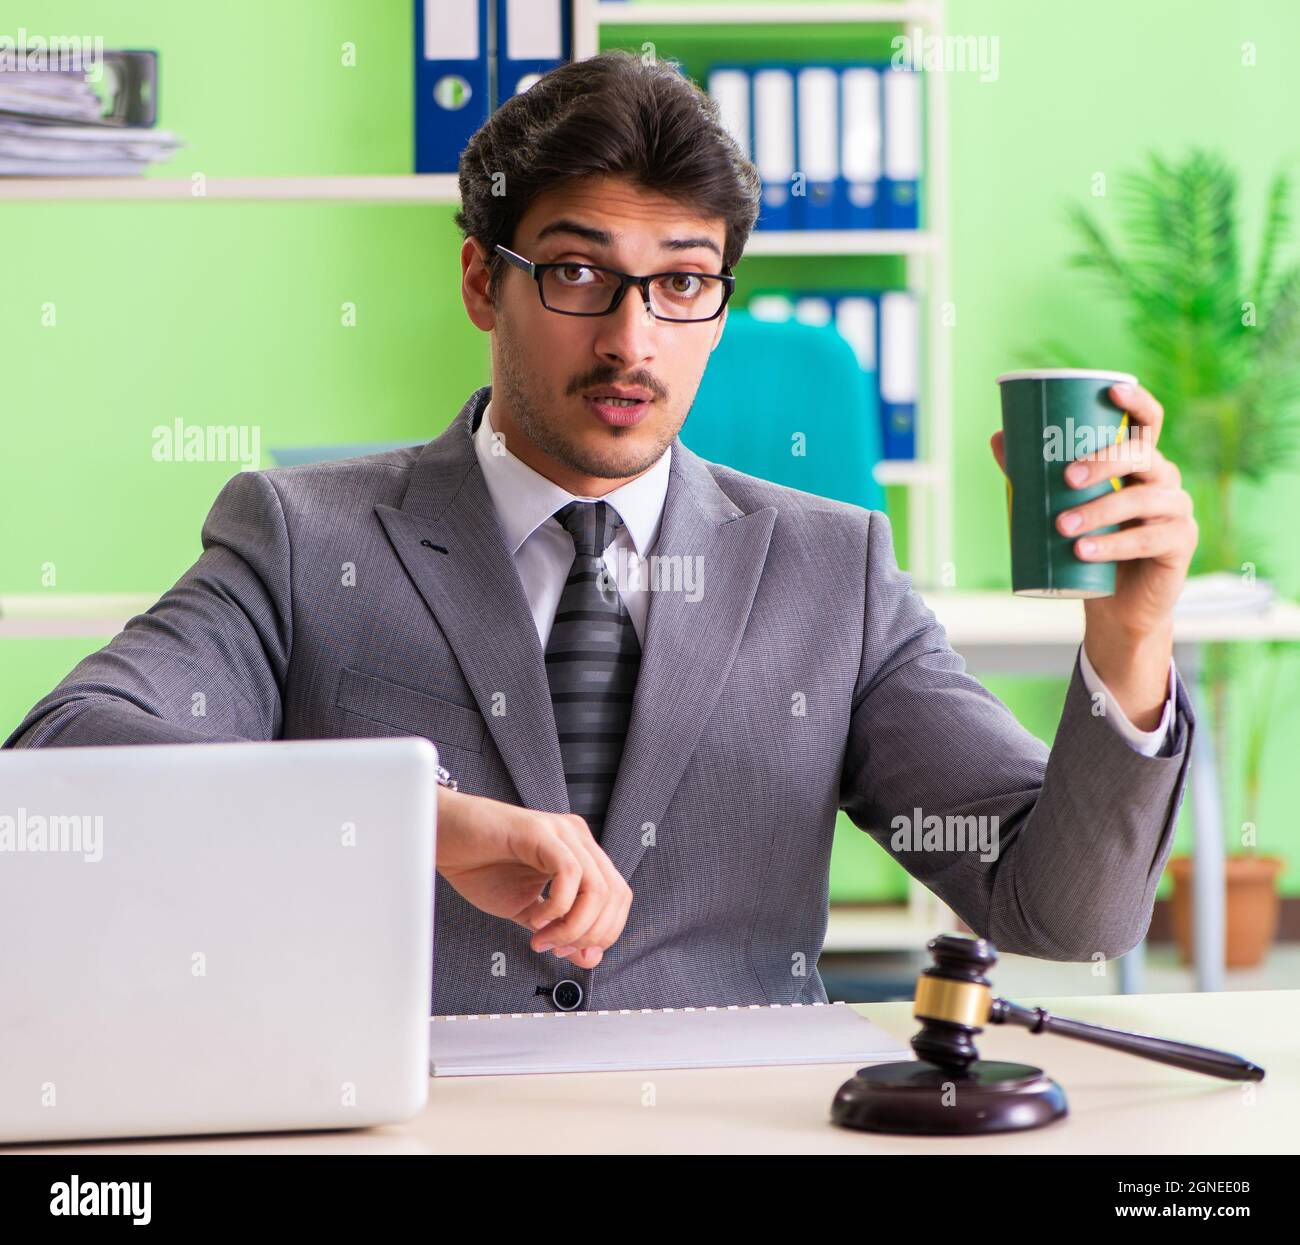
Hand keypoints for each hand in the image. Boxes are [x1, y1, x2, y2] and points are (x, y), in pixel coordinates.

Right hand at [434, 787, 632, 969]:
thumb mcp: (529, 911)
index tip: (570, 952)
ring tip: (543, 936)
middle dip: (590, 934)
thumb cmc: (480, 866)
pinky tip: (536, 918)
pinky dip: (558, 907)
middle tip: (556, 948)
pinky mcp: (541, 832)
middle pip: (615, 895)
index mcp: (581, 855)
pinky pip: (569, 873)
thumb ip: (560, 931)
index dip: (603, 933)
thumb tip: (588, 957)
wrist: (444, 839)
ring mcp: (562, 832)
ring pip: (598, 888)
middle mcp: (578, 839)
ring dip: (574, 926)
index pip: (618, 897)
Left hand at [990, 381, 1196, 726]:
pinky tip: (1086, 551)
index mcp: (1139, 463)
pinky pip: (1150, 539)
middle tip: (1064, 478)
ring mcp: (1176, 512)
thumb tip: (998, 437)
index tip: (1110, 391)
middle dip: (1103, 462)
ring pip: (1144, 499)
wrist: (1115, 603)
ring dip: (1100, 509)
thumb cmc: (1088, 544)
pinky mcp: (1180, 545)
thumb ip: (1033, 474)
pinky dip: (1114, 544)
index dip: (1136, 402)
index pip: (1147, 423)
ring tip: (1062, 526)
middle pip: (1142, 456)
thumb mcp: (1060, 506)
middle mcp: (1163, 481)